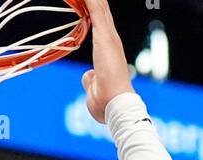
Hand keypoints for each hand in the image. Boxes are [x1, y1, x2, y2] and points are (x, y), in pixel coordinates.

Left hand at [81, 0, 134, 124]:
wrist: (116, 106)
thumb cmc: (107, 104)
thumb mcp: (94, 89)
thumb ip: (90, 80)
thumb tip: (87, 76)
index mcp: (108, 50)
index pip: (100, 22)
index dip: (93, 8)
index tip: (85, 0)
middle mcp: (111, 40)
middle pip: (101, 9)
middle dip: (93, 0)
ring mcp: (109, 37)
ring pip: (99, 5)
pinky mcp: (104, 36)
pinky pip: (95, 9)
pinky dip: (89, 0)